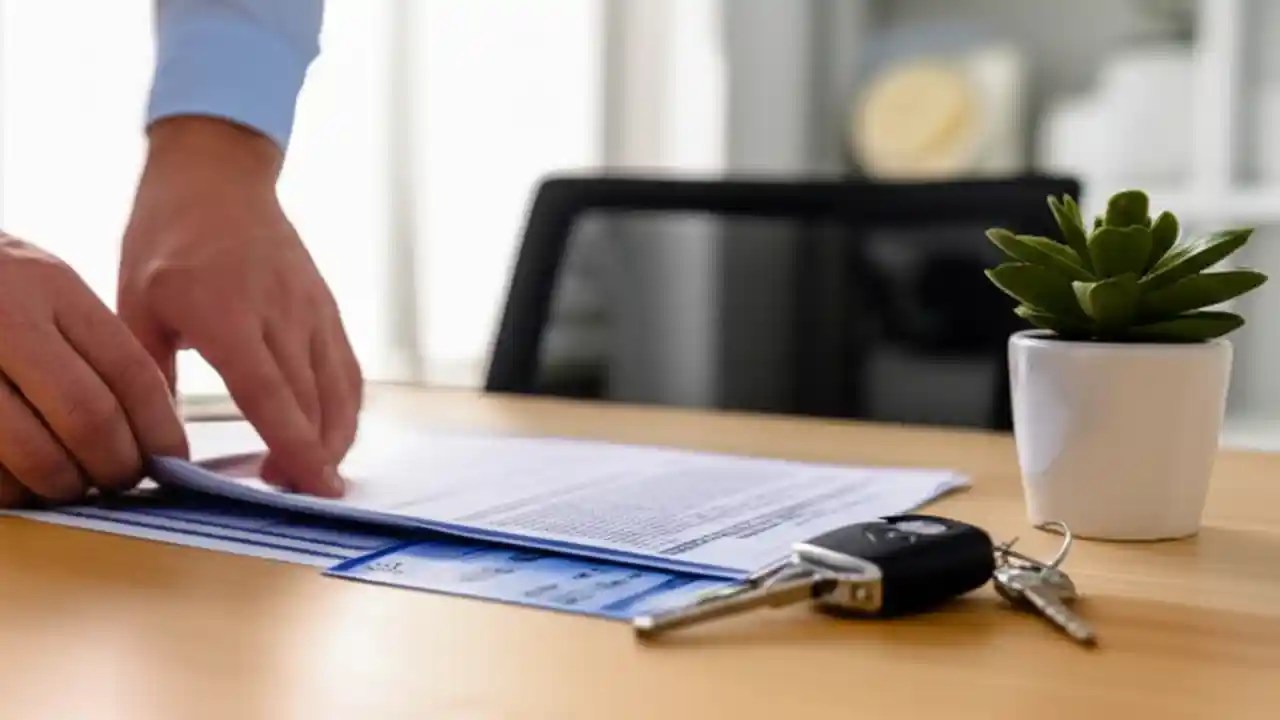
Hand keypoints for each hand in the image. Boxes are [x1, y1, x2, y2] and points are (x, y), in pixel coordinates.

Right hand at [0, 235, 186, 506]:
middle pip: (87, 415)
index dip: (159, 428)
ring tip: (70, 486)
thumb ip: (90, 345)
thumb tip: (152, 432)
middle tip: (120, 480)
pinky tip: (18, 484)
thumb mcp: (40, 288)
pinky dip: (9, 489)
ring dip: (62, 484)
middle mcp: (4, 319)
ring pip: (31, 450)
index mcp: (51, 287)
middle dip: (115, 464)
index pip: (129, 370)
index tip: (172, 460)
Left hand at [119, 117, 361, 497]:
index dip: (294, 445)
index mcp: (226, 312)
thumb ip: (152, 372)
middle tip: (291, 492)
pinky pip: (349, 370)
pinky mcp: (328, 308)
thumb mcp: (137, 301)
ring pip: (341, 390)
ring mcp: (312, 309)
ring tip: (310, 471)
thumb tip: (159, 439)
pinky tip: (330, 434)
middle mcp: (281, 312)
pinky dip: (346, 410)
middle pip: (313, 401)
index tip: (313, 488)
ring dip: (334, 439)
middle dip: (313, 456)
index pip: (270, 393)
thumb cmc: (167, 238)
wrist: (218, 176)